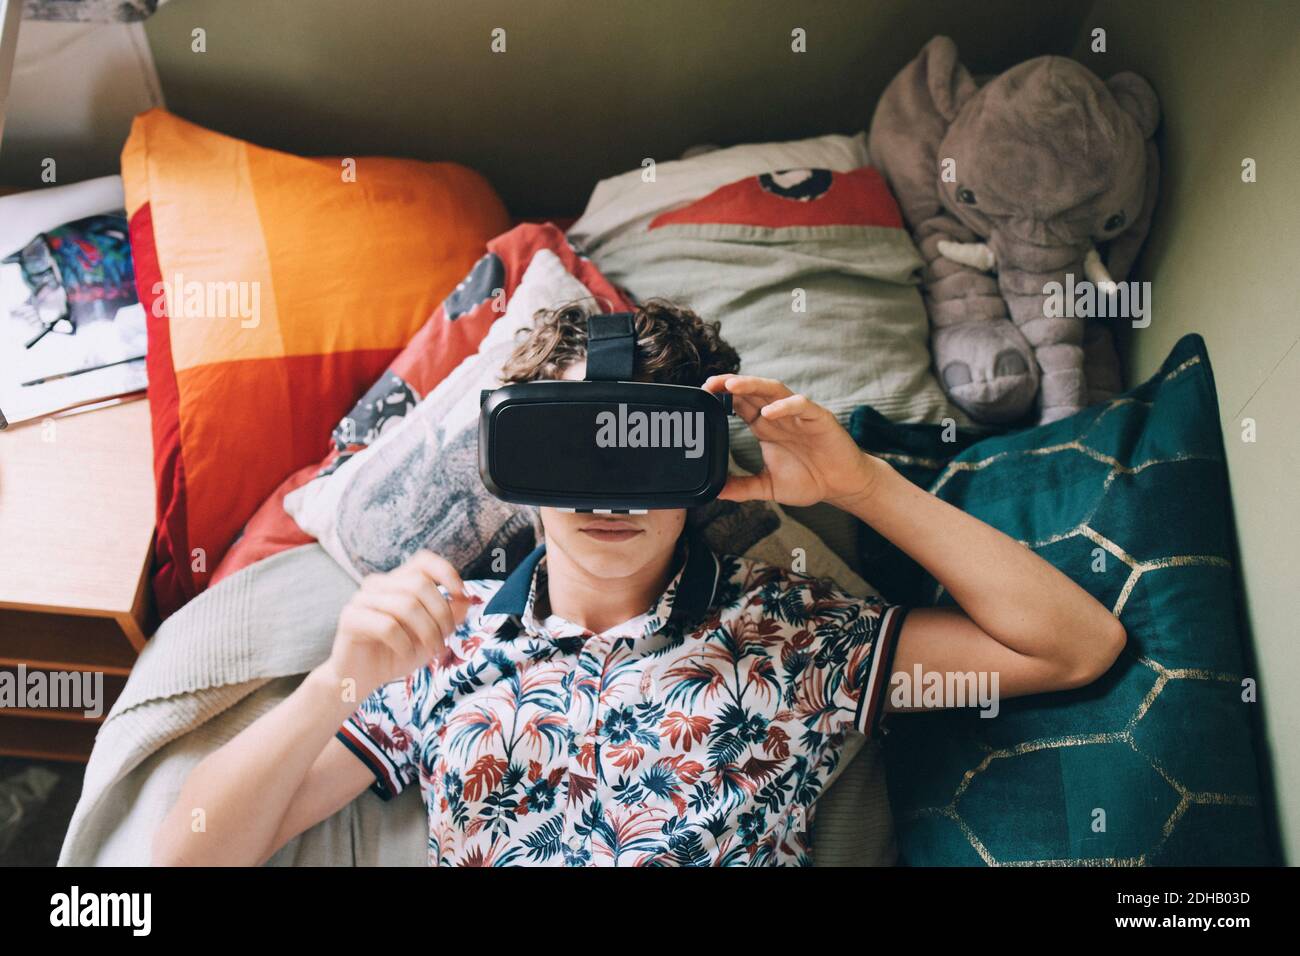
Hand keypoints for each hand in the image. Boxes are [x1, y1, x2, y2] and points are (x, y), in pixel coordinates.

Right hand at [324, 551, 469, 697]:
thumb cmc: (397, 654)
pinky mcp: (350, 619)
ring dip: (427, 632)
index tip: (461, 595)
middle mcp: (377, 584)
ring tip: (433, 650)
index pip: (423, 561)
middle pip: (420, 584)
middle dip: (441, 613)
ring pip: (406, 605)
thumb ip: (449, 615)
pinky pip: (387, 626)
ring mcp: (361, 599)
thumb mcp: (431, 635)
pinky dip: (404, 643)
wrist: (360, 680)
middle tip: (445, 638)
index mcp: (397, 581)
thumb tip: (466, 598)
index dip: (446, 573)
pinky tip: (405, 653)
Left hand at [702, 374, 883, 508]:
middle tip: (708, 383)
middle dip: (730, 385)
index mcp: (765, 427)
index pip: (739, 404)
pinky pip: (801, 405)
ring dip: (752, 385)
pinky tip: (770, 411)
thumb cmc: (809, 480)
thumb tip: (716, 492)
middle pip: (751, 392)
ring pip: (773, 391)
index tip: (701, 396)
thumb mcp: (769, 487)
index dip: (721, 397)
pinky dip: (785, 406)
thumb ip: (743, 487)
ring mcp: (798, 415)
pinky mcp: (818, 418)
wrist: (842, 486)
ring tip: (732, 386)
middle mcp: (779, 416)